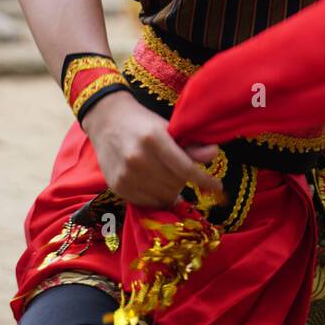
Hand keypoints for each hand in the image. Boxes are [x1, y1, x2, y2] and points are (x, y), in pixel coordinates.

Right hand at [81, 90, 226, 208]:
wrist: (107, 121)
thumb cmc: (142, 123)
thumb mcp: (167, 128)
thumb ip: (189, 145)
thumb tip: (214, 153)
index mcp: (154, 139)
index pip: (185, 168)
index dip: (204, 180)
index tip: (218, 187)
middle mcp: (138, 158)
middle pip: (175, 184)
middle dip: (186, 182)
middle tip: (184, 173)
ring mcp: (126, 175)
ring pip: (162, 197)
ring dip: (173, 192)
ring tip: (170, 179)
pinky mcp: (117, 187)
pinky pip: (146, 203)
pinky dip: (157, 199)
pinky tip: (158, 187)